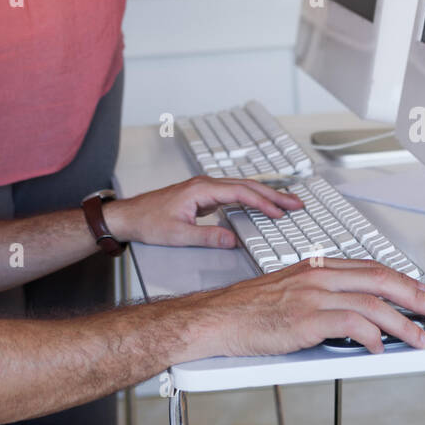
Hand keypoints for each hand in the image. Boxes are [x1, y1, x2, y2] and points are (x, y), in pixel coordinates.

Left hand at [104, 176, 303, 248]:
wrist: (129, 216)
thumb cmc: (148, 222)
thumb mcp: (178, 235)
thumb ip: (207, 237)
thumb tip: (233, 240)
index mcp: (201, 189)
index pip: (240, 192)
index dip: (262, 202)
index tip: (279, 212)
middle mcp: (205, 184)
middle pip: (246, 185)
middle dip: (273, 194)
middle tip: (296, 203)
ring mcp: (204, 188)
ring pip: (242, 188)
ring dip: (264, 195)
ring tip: (286, 204)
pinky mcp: (203, 195)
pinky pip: (233, 194)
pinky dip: (251, 198)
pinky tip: (261, 205)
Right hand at [192, 257, 424, 356]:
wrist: (219, 316)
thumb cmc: (247, 309)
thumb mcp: (288, 289)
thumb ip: (319, 294)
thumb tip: (350, 311)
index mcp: (315, 266)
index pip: (369, 268)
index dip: (400, 280)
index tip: (419, 292)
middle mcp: (318, 275)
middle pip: (379, 280)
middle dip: (413, 296)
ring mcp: (313, 295)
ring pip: (372, 303)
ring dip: (403, 323)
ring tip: (419, 337)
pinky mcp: (307, 318)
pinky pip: (351, 324)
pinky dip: (371, 336)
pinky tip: (378, 347)